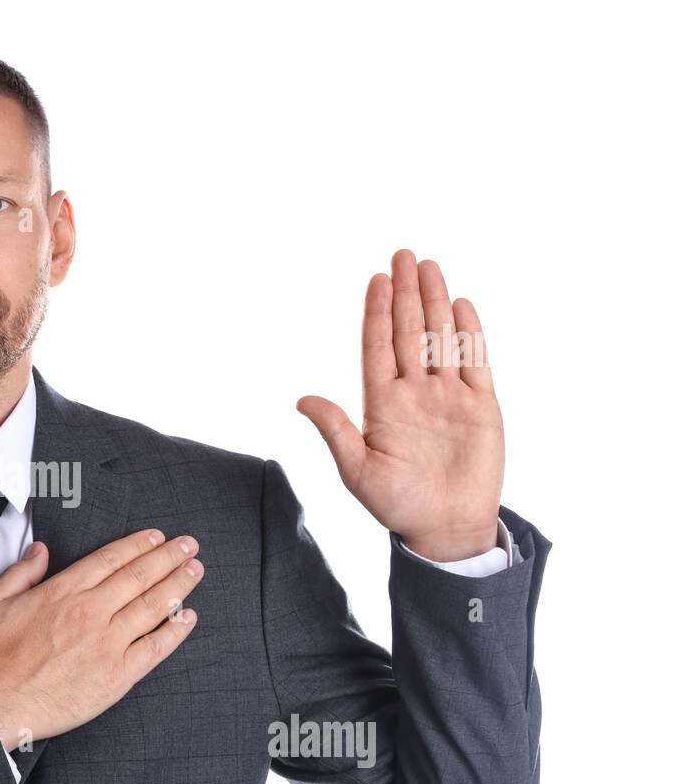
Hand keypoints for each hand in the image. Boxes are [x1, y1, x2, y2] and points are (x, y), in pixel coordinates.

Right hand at [0, 529, 203, 749]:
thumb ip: (20, 573)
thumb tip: (40, 549)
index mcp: (63, 592)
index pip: (110, 559)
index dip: (138, 545)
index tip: (158, 537)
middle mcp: (91, 612)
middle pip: (138, 576)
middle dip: (168, 557)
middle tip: (189, 545)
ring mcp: (107, 644)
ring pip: (152, 606)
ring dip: (178, 584)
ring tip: (196, 570)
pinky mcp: (117, 675)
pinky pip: (154, 648)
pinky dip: (175, 631)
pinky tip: (189, 617)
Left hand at [296, 248, 503, 561]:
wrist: (444, 529)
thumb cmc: (396, 505)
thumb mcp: (357, 469)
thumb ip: (335, 430)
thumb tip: (301, 400)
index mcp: (383, 404)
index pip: (378, 347)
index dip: (377, 313)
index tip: (376, 280)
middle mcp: (415, 392)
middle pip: (410, 332)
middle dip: (406, 294)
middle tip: (403, 254)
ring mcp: (448, 396)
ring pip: (441, 338)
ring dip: (435, 302)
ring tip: (429, 266)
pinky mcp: (481, 406)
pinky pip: (475, 362)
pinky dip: (470, 334)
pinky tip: (462, 304)